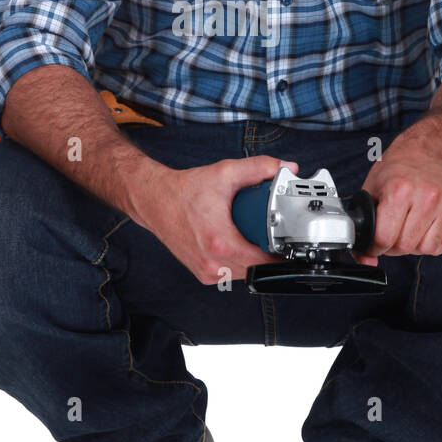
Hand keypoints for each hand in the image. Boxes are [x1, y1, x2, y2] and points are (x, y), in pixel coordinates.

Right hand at [135, 154, 298, 286]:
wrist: (154, 201)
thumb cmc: (184, 191)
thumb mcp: (224, 173)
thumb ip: (259, 168)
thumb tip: (286, 167)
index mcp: (220, 243)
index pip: (264, 261)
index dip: (281, 252)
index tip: (287, 239)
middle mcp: (213, 263)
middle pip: (257, 268)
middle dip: (267, 251)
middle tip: (270, 232)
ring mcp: (208, 272)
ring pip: (245, 273)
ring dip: (253, 257)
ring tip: (250, 235)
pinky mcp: (204, 274)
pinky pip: (231, 273)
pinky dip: (238, 261)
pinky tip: (235, 242)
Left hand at [354, 138, 441, 261]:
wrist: (426, 151)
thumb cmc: (397, 170)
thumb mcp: (370, 191)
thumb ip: (363, 227)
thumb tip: (366, 259)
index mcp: (399, 189)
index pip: (385, 238)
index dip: (376, 245)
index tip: (376, 241)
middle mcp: (426, 195)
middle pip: (405, 246)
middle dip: (395, 245)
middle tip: (393, 231)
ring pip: (427, 248)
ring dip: (415, 244)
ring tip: (410, 226)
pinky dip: (434, 242)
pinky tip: (426, 226)